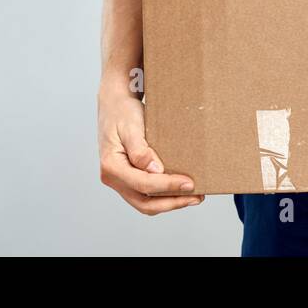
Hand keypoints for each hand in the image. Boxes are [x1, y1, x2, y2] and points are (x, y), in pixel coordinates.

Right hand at [98, 80, 203, 214]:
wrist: (114, 104)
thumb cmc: (122, 112)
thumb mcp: (131, 127)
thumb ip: (141, 150)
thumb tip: (155, 171)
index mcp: (111, 166)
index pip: (143, 184)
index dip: (168, 186)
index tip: (189, 183)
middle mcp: (112, 178)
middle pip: (144, 203)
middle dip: (172, 202)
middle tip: (196, 196)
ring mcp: (119, 181)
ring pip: (145, 203)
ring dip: (169, 202)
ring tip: (194, 196)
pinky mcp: (128, 179)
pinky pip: (145, 195)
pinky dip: (163, 196)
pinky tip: (179, 191)